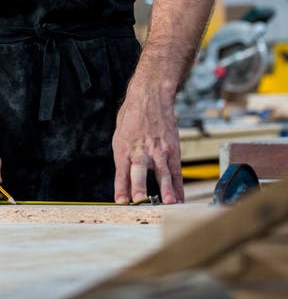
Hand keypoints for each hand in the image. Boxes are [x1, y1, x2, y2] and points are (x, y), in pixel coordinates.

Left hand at [112, 80, 183, 204]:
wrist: (150, 96)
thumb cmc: (132, 118)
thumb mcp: (119, 137)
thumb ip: (122, 162)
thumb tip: (124, 187)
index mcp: (124, 147)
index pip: (121, 171)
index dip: (121, 187)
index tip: (121, 202)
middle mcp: (141, 150)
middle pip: (139, 170)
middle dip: (139, 185)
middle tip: (139, 199)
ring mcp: (159, 150)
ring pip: (162, 172)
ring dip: (165, 188)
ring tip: (169, 202)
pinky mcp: (173, 149)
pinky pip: (176, 172)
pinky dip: (178, 187)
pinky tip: (179, 199)